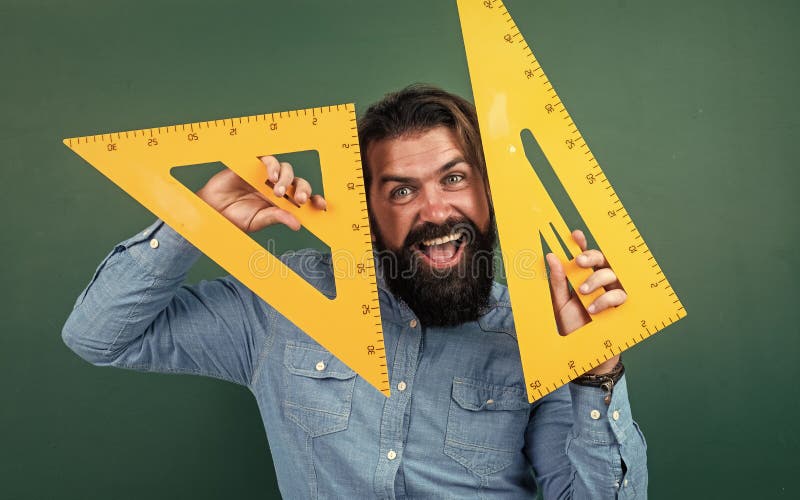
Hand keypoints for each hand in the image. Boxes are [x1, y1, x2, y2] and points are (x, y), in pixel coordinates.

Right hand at [196, 156, 325, 232]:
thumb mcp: (258, 221)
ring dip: (287, 179)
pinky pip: (268, 159)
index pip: (303, 199)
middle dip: (303, 190)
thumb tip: (297, 224)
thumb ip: (277, 218)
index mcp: (282, 203)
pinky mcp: (253, 165)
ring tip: (279, 191)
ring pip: (286, 169)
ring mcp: (265, 176)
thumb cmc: (234, 217)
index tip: (322, 206)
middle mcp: (277, 188)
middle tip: (300, 200)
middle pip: (298, 183)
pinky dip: (273, 165)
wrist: (211, 210)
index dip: (315, 200)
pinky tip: (271, 176)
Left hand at [546, 229, 626, 374]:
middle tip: (579, 261)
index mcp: (582, 277)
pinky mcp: (622, 307)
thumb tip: (551, 256)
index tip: (575, 235)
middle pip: (602, 259)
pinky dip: (605, 300)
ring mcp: (611, 292)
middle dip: (591, 256)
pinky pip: (619, 295)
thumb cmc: (571, 326)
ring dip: (596, 280)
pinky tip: (594, 309)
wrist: (582, 354)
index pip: (584, 256)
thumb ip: (557, 281)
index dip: (581, 243)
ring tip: (583, 293)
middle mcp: (598, 282)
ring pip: (611, 274)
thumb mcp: (558, 304)